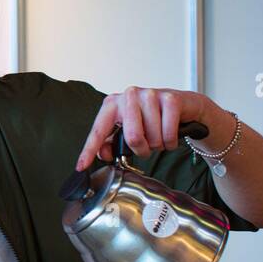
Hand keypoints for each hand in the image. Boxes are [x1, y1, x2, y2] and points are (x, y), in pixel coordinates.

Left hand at [75, 86, 213, 170]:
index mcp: (112, 103)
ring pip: (152, 137)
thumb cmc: (150, 117)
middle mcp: (129, 95)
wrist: (181, 105)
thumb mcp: (127, 127)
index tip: (81, 166)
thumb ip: (110, 142)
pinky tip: (169, 134)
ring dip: (157, 144)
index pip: (98, 131)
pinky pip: (169, 133)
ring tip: (158, 135)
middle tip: (145, 146)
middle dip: (141, 149)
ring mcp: (150, 95)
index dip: (89, 151)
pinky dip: (170, 142)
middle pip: (132, 138)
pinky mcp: (170, 99)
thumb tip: (103, 154)